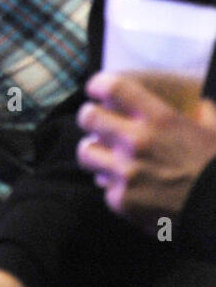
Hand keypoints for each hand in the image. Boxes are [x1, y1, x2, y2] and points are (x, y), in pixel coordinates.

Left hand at [77, 72, 215, 230]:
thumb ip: (199, 112)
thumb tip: (193, 101)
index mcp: (161, 120)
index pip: (112, 88)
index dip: (99, 85)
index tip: (98, 89)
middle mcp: (137, 143)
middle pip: (88, 117)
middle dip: (91, 117)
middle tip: (98, 122)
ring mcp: (126, 173)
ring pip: (86, 152)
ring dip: (96, 152)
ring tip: (108, 155)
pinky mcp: (121, 200)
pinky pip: (104, 185)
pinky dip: (115, 185)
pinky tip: (131, 186)